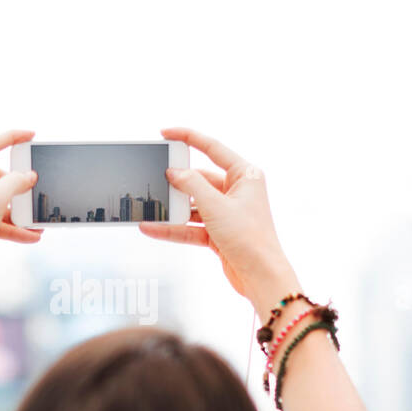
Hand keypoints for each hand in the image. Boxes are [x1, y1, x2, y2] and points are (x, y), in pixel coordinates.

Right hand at [139, 128, 299, 316]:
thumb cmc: (251, 239)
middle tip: (156, 179)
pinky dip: (173, 228)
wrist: (260, 276)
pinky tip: (153, 228)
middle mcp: (237, 191)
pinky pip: (191, 226)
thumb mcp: (215, 206)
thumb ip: (192, 185)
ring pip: (193, 205)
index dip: (188, 138)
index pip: (213, 148)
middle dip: (177, 183)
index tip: (166, 134)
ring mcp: (227, 213)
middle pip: (199, 179)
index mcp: (245, 175)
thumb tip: (174, 172)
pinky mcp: (218, 233)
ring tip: (151, 209)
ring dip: (173, 209)